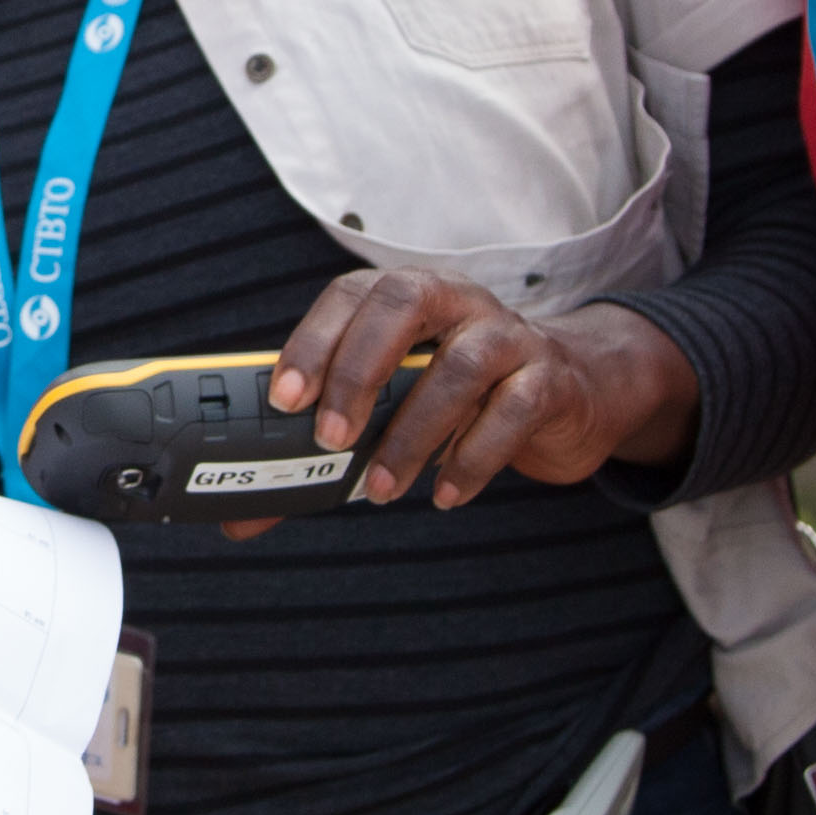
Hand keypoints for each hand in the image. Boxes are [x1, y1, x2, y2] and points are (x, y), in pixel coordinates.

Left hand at [259, 270, 698, 520]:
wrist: (575, 390)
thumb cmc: (464, 396)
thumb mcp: (394, 410)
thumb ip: (323, 457)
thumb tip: (240, 517)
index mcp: (407, 296)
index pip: (352, 296)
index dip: (314, 340)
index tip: (284, 398)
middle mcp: (457, 302)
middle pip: (403, 305)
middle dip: (358, 370)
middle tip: (330, 439)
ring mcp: (509, 335)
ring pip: (460, 364)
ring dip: (414, 432)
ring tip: (384, 489)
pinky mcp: (550, 380)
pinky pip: (513, 410)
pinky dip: (474, 456)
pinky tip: (447, 493)